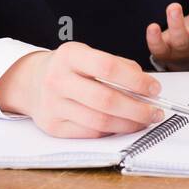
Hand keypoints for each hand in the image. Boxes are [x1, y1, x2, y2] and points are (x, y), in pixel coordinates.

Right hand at [0, 41, 164, 138]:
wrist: (31, 82)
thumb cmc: (70, 68)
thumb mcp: (89, 55)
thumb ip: (118, 66)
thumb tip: (147, 87)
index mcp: (70, 55)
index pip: (108, 68)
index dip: (136, 80)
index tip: (155, 89)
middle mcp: (58, 80)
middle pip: (105, 100)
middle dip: (138, 109)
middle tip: (156, 112)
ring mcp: (53, 105)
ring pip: (100, 121)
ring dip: (129, 124)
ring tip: (144, 121)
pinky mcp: (53, 126)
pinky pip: (90, 133)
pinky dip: (111, 131)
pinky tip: (122, 126)